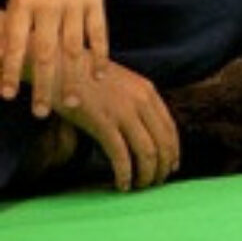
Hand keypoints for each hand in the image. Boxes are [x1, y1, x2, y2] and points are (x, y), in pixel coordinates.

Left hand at [2, 0, 121, 115]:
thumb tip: (7, 55)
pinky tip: (98, 76)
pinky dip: (99, 56)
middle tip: (38, 111)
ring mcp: (75, 4)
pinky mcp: (96, 2)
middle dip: (41, 84)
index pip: (14, 43)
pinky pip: (99, 33)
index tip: (6, 96)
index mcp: (23, 2)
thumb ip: (15, 22)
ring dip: (72, 78)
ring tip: (71, 102)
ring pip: (73, 48)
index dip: (9, 70)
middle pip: (45, 52)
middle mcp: (49, 6)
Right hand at [58, 63, 179, 191]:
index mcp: (148, 91)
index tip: (171, 166)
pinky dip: (125, 173)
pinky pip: (121, 155)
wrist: (60, 63)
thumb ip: (135, 102)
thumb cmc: (86, 76)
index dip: (173, 151)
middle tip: (156, 182)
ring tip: (140, 186)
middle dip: (162, 167)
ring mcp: (123, 111)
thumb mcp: (121, 83)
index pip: (170, 127)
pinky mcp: (103, 122)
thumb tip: (142, 129)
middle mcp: (141, 101)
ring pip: (147, 151)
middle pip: (163, 142)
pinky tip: (121, 184)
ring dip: (146, 174)